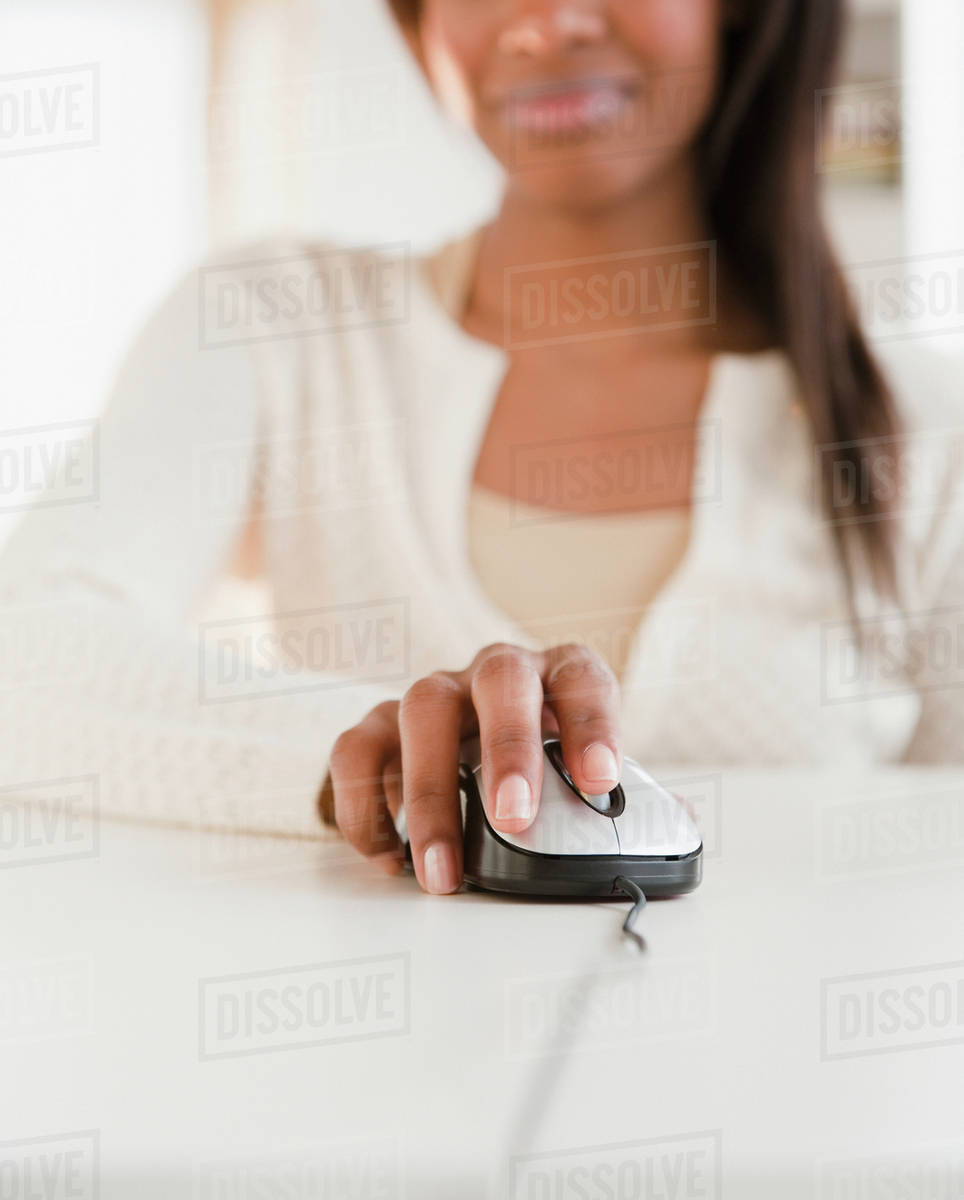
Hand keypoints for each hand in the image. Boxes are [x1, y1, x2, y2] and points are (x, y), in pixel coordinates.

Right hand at [324, 643, 622, 893]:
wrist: (481, 746)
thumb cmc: (548, 763)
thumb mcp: (591, 775)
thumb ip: (632, 800)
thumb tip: (676, 829)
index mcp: (558, 676)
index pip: (582, 678)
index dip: (593, 723)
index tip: (600, 781)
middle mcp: (495, 673)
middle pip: (500, 681)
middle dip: (507, 747)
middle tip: (514, 817)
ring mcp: (435, 693)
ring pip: (421, 708)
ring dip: (430, 792)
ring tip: (442, 870)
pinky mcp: (382, 725)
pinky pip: (356, 749)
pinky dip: (365, 806)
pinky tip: (390, 859)